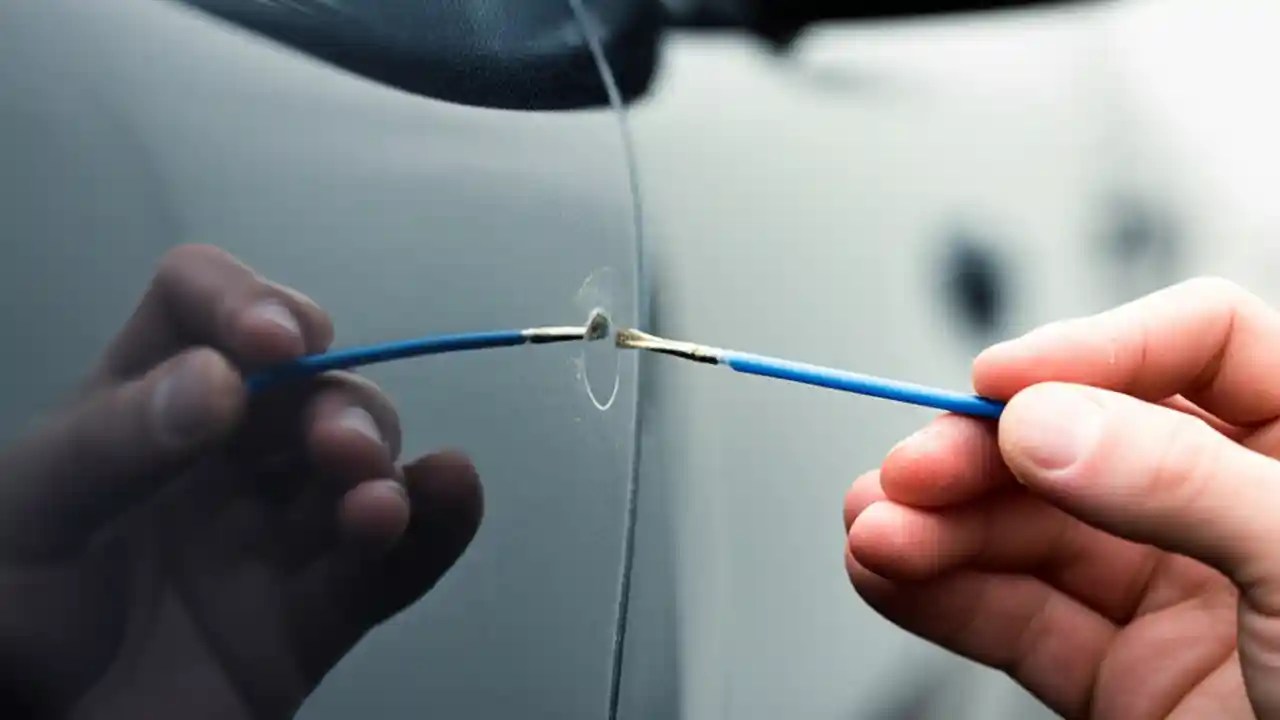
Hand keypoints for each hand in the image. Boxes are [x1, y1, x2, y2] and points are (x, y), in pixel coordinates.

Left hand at [0, 245, 482, 718]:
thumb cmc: (14, 616)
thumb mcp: (30, 512)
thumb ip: (113, 445)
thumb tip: (223, 384)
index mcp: (141, 407)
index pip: (198, 307)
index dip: (242, 301)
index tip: (277, 343)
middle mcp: (221, 456)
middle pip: (308, 389)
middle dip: (335, 403)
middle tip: (333, 447)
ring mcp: (279, 532)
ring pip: (362, 465)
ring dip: (382, 464)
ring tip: (370, 508)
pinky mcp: (321, 612)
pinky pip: (396, 563)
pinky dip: (438, 526)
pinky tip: (453, 493)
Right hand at [845, 278, 1279, 718]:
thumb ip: (1182, 483)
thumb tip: (1047, 425)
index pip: (1202, 348)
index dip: (1095, 347)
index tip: (1001, 380)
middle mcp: (1236, 516)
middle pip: (1085, 442)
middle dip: (982, 454)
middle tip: (915, 469)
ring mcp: (1177, 601)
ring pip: (1034, 536)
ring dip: (938, 526)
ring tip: (872, 528)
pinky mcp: (1126, 681)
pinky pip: (1019, 624)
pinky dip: (941, 596)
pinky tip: (887, 572)